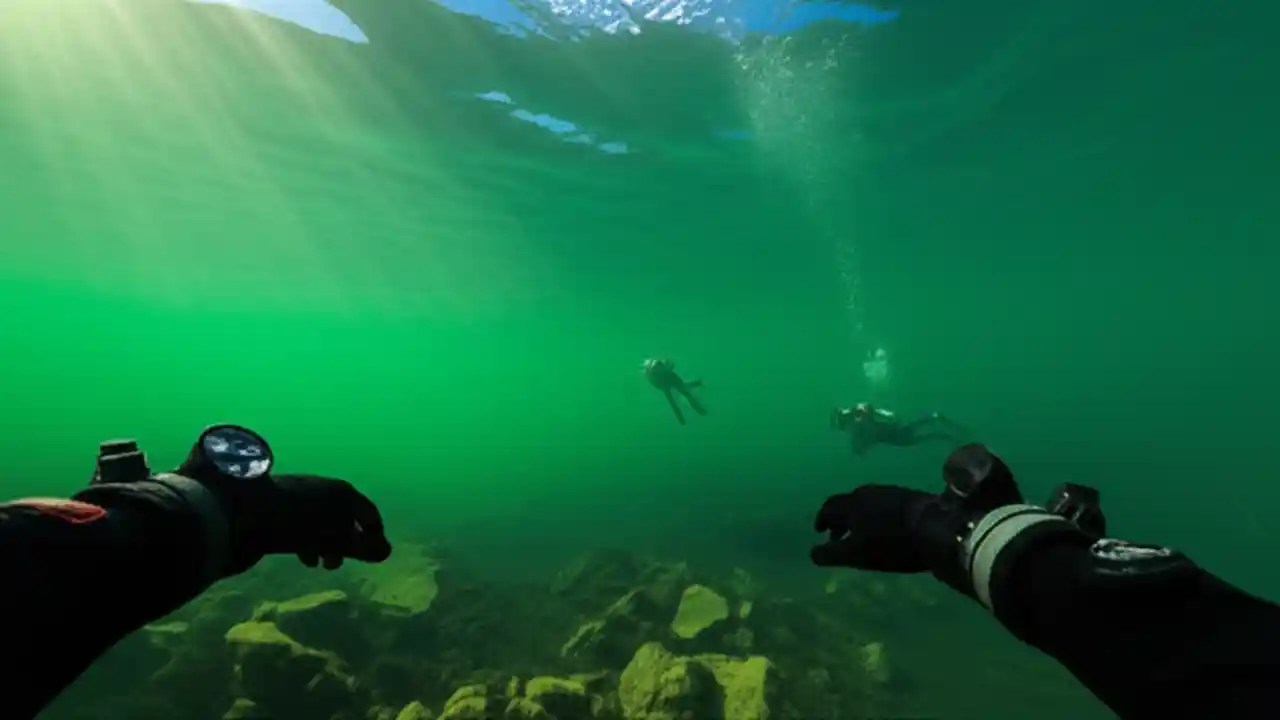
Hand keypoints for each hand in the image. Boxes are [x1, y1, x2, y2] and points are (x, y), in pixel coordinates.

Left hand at [237, 474, 391, 570]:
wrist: (240, 514)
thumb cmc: (297, 526)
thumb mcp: (334, 538)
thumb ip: (361, 546)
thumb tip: (386, 552)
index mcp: (341, 492)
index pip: (369, 513)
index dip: (375, 534)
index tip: (373, 554)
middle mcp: (323, 490)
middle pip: (345, 518)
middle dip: (347, 542)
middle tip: (339, 562)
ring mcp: (300, 498)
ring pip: (323, 524)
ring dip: (326, 544)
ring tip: (318, 563)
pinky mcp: (279, 509)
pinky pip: (304, 527)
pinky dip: (308, 542)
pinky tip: (301, 555)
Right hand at [811, 485, 933, 571]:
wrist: (936, 527)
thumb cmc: (891, 543)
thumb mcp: (857, 554)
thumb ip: (832, 554)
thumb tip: (812, 553)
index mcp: (851, 504)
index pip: (828, 508)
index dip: (821, 520)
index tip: (821, 532)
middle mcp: (867, 492)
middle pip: (847, 503)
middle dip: (840, 519)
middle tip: (840, 536)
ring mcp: (890, 492)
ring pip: (866, 503)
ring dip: (860, 517)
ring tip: (864, 534)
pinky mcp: (908, 496)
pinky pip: (884, 505)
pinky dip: (877, 516)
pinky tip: (887, 529)